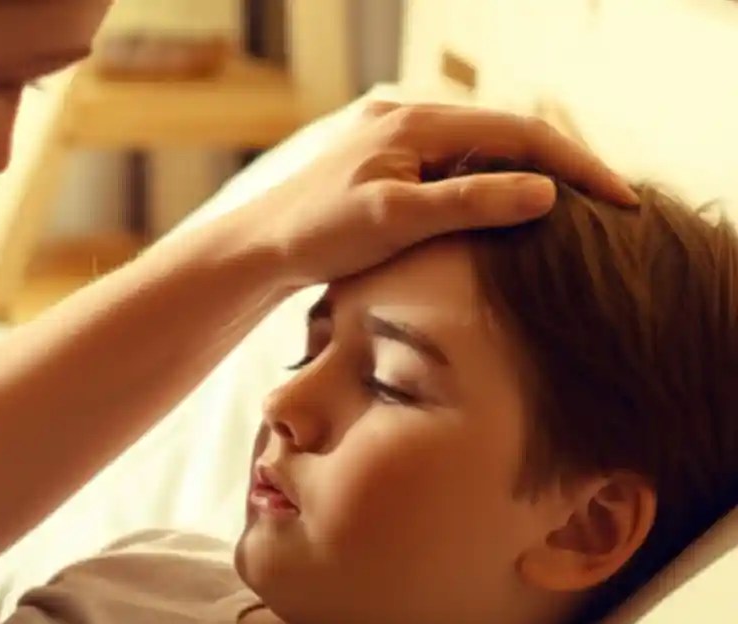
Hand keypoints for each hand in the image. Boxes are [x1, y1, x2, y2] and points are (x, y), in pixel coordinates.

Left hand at [216, 102, 638, 286]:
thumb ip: (469, 203)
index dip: (577, 165)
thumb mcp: (396, 222)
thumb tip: (546, 192)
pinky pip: (454, 168)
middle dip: (560, 168)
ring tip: (573, 214)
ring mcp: (395, 139)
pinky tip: (507, 216)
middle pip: (505, 136)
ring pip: (481, 153)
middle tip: (612, 207)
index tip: (623, 199)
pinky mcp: (385, 164)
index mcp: (416, 123)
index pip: (519, 133)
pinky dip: (488, 188)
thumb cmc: (316, 236)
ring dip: (525, 178)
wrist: (255, 250)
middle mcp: (407, 119)